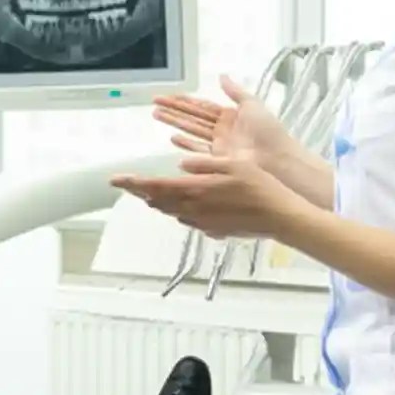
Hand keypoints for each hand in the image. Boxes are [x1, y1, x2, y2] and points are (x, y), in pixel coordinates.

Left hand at [110, 154, 296, 238]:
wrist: (279, 216)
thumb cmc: (259, 186)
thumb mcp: (232, 164)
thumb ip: (204, 163)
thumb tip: (182, 164)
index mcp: (195, 190)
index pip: (155, 186)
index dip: (133, 183)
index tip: (115, 180)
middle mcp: (193, 209)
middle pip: (158, 202)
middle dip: (142, 192)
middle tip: (130, 184)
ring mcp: (202, 222)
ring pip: (171, 212)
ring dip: (159, 202)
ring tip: (149, 194)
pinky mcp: (212, 230)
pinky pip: (188, 219)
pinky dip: (179, 210)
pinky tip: (183, 205)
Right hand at [153, 74, 296, 171]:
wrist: (277, 157)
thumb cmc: (267, 130)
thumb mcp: (252, 104)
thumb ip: (235, 91)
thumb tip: (221, 76)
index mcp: (229, 115)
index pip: (200, 105)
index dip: (184, 100)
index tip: (167, 95)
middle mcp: (221, 129)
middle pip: (191, 117)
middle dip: (173, 110)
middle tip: (154, 104)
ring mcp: (218, 145)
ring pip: (190, 130)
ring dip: (174, 122)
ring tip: (156, 115)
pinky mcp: (217, 159)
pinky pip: (197, 149)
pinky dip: (185, 143)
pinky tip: (173, 138)